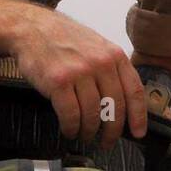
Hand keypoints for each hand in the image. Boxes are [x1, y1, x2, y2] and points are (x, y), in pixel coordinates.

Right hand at [7, 5, 147, 148]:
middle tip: (107, 142)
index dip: (138, 116)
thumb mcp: (97, 47)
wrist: (32, 28)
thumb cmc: (65, 40)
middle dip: (112, 131)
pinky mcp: (58, 82)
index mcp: (115, 55)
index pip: (135, 91)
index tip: (138, 133)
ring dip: (89, 131)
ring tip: (85, 136)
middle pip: (115, 108)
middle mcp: (101, 63)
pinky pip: (71, 115)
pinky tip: (69, 130)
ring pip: (93, 114)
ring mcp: (80, 72)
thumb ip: (112, 69)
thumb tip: (124, 102)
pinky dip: (71, 128)